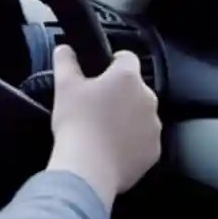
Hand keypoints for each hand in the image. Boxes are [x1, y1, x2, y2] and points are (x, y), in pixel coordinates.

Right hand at [45, 45, 160, 208]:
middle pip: (135, 88)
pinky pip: (143, 140)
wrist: (88, 169)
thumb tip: (65, 49)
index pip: (127, 57)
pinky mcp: (153, 151)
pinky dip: (131, 142)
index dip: (112, 62)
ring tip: (102, 130)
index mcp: (127, 78)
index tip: (100, 73)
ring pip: (141, 114)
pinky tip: (111, 148)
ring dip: (127, 118)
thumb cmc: (77, 123)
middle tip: (95, 106)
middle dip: (119, 94)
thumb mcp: (64, 86)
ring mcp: (153, 126)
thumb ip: (65, 61)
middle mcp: (147, 98)